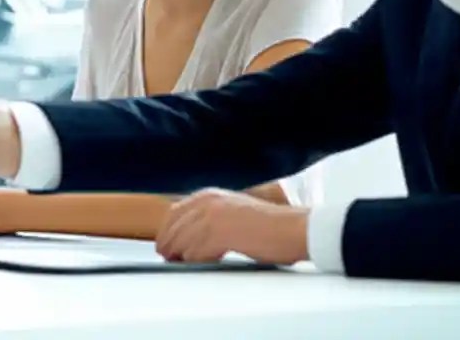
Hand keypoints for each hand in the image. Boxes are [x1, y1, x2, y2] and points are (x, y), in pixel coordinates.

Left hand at [156, 188, 308, 264]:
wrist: (295, 228)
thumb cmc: (271, 225)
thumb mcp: (233, 211)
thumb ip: (210, 217)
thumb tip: (189, 236)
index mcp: (209, 195)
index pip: (174, 213)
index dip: (167, 232)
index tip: (165, 245)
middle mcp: (206, 202)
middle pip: (172, 228)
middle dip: (169, 246)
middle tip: (171, 260)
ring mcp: (211, 217)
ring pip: (180, 242)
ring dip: (181, 257)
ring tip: (186, 265)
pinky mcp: (218, 234)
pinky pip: (194, 254)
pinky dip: (195, 263)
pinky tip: (204, 265)